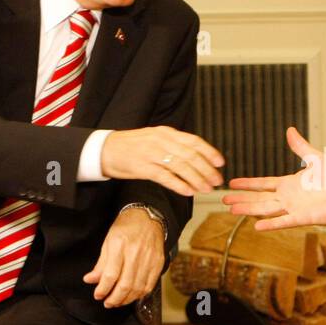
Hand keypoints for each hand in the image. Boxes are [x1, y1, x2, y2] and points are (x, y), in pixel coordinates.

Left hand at [82, 206, 164, 307]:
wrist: (147, 217)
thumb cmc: (126, 227)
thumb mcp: (108, 241)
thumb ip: (101, 263)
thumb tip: (91, 280)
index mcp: (120, 245)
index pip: (111, 275)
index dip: (103, 289)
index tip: (98, 295)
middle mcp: (135, 253)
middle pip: (125, 285)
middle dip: (114, 299)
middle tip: (107, 303)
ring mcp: (149, 259)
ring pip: (138, 288)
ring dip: (126, 299)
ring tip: (118, 301)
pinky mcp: (158, 263)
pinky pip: (149, 285)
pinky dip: (140, 294)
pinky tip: (132, 296)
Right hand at [100, 126, 224, 195]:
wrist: (104, 149)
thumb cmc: (131, 146)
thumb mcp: (154, 138)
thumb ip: (173, 144)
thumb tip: (195, 156)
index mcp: (166, 132)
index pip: (194, 141)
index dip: (209, 152)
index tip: (220, 163)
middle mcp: (161, 141)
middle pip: (191, 156)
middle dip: (207, 170)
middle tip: (217, 181)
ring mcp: (152, 154)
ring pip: (181, 167)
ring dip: (197, 180)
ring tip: (206, 189)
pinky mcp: (143, 168)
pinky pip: (166, 178)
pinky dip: (179, 185)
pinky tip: (189, 192)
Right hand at [222, 126, 325, 230]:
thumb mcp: (315, 159)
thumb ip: (300, 147)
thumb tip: (289, 130)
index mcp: (289, 184)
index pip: (263, 184)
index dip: (247, 184)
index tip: (232, 183)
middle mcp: (288, 197)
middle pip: (259, 198)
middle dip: (241, 198)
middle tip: (223, 199)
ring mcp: (294, 208)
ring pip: (266, 209)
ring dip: (249, 210)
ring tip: (232, 210)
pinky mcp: (303, 218)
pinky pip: (283, 221)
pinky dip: (271, 223)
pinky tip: (256, 226)